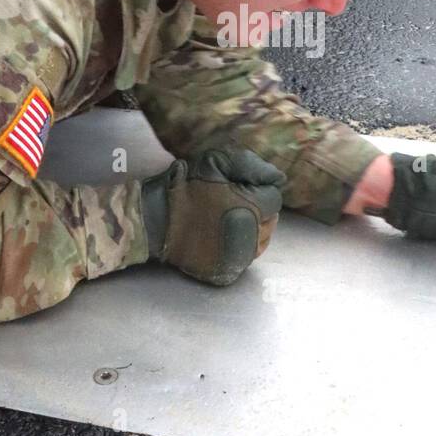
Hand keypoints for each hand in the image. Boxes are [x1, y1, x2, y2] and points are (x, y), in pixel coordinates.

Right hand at [142, 148, 285, 284]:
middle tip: (234, 202)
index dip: (258, 190)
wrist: (156, 219)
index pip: (273, 199)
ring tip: (231, 218)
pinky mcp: (226, 272)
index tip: (239, 188)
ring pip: (262, 241)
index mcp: (250, 209)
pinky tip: (224, 236)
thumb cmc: (188, 186)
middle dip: (258, 210)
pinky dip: (240, 248)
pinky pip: (245, 259)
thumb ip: (252, 166)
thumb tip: (280, 179)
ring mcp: (238, 258)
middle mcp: (249, 237)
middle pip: (271, 222)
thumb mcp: (217, 162)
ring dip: (253, 229)